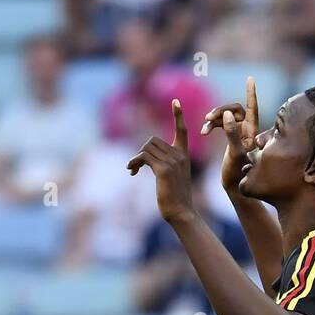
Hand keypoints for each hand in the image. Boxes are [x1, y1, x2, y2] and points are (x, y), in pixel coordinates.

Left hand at [127, 100, 194, 225]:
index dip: (178, 115)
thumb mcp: (172, 178)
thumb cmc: (175, 199)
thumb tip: (144, 157)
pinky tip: (131, 171)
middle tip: (135, 166)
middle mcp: (179, 156)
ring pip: (146, 148)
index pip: (182, 131)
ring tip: (132, 170)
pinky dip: (134, 162)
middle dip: (141, 151)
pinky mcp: (163, 170)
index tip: (175, 101)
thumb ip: (164, 164)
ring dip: (136, 158)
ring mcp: (172, 162)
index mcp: (183, 156)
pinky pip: (143, 157)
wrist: (182, 213)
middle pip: (153, 140)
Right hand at [200, 75, 258, 195]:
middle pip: (234, 110)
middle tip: (208, 118)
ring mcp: (239, 133)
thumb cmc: (238, 174)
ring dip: (214, 119)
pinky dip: (212, 126)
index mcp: (253, 132)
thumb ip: (232, 134)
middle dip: (220, 111)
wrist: (235, 187)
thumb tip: (226, 114)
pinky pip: (220, 124)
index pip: (252, 108)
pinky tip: (204, 133)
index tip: (250, 78)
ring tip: (204, 129)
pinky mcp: (231, 138)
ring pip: (225, 116)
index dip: (251, 93)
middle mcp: (247, 130)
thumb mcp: (235, 154)